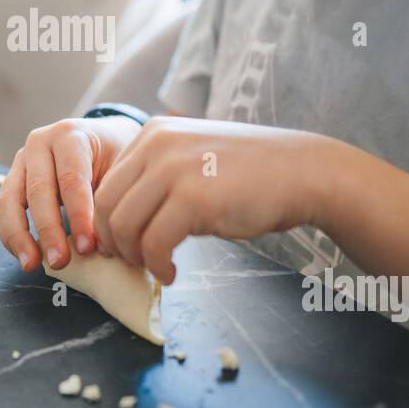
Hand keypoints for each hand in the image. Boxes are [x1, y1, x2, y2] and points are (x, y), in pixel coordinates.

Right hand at [0, 115, 142, 271]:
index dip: (79, 216)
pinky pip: (2, 210)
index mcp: (70, 135)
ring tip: (32, 265)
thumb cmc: (114, 156)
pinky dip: (11, 236)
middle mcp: (39, 144)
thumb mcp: (121, 167)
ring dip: (19, 237)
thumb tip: (100, 247)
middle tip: (60, 262)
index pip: (72, 179)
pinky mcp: (12, 181)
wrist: (101, 139)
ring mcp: (21, 162)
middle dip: (48, 230)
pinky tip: (26, 257)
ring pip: (10, 201)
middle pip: (38, 190)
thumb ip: (109, 201)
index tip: (88, 247)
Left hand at [93, 116, 330, 283]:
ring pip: (124, 226)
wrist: (303, 172)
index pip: (105, 183)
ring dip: (135, 257)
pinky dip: (157, 266)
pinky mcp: (194, 199)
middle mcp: (158, 146)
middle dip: (113, 242)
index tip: (122, 246)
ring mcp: (174, 170)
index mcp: (153, 135)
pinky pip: (154, 243)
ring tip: (156, 267)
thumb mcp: (194, 159)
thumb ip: (158, 177)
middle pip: (105, 206)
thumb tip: (123, 220)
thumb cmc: (251, 174)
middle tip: (132, 262)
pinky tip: (172, 272)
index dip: (105, 223)